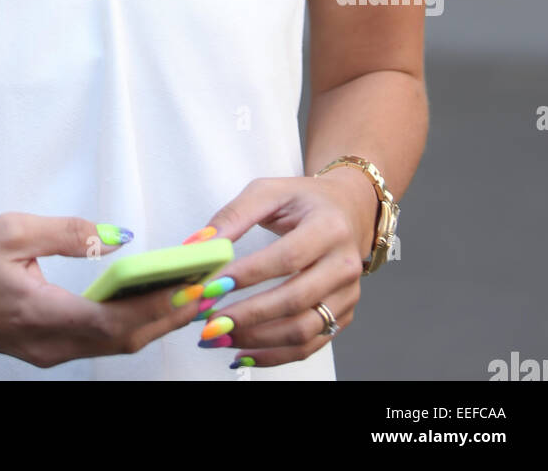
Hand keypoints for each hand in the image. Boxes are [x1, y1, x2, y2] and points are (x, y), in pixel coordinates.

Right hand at [0, 211, 205, 368]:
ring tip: (194, 291)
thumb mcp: (13, 229)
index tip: (196, 288)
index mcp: (38, 315)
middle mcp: (47, 345)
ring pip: (114, 345)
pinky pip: (98, 341)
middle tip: (213, 289)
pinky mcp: (45, 348)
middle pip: (124, 341)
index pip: (114, 321)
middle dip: (172, 315)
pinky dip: (130, 323)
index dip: (160, 307)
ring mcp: (46, 353)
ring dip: (155, 321)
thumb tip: (119, 238)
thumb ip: (69, 233)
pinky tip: (152, 300)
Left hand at [179, 173, 376, 367]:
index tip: (211, 287)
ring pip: (303, 330)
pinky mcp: (343, 315)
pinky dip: (274, 355)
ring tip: (219, 337)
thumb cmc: (304, 201)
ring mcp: (347, 294)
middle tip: (209, 323)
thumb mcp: (269, 192)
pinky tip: (243, 352)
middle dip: (247, 316)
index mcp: (329, 227)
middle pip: (295, 300)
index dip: (247, 275)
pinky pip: (309, 344)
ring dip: (257, 339)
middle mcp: (344, 264)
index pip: (287, 257)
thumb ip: (233, 215)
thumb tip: (198, 246)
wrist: (349, 211)